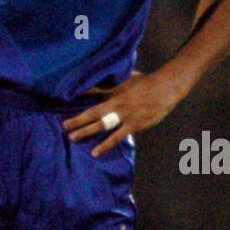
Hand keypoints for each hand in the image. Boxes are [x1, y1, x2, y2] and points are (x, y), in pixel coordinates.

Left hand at [61, 70, 182, 157]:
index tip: (63, 100)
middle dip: (77, 119)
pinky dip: (105, 145)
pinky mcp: (133, 125)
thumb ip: (116, 81)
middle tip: (63, 126)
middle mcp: (117, 102)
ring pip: (102, 125)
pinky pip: (116, 137)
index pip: (92, 92)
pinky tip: (95, 152)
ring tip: (72, 138)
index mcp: (115, 89)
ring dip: (86, 131)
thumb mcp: (129, 76)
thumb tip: (104, 80)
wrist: (166, 88)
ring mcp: (125, 115)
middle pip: (93, 111)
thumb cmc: (148, 82)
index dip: (78, 97)